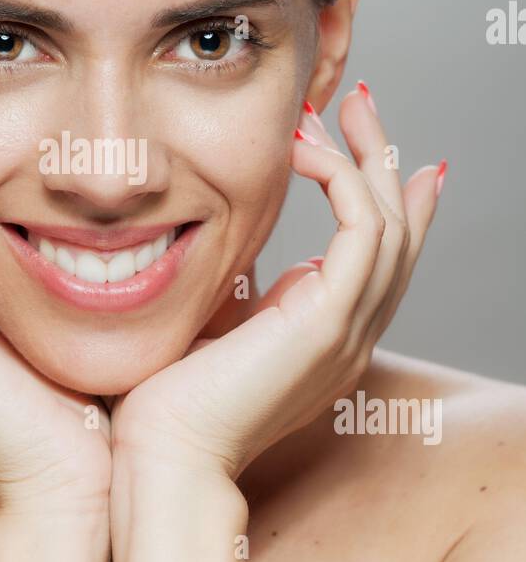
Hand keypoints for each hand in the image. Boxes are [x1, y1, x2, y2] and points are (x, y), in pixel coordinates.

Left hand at [110, 84, 446, 483]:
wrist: (163, 459)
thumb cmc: (168, 403)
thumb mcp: (213, 330)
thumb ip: (239, 294)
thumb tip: (236, 253)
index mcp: (327, 339)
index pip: (377, 256)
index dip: (382, 194)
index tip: (361, 142)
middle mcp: (350, 336)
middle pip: (399, 232)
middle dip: (382, 159)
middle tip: (360, 102)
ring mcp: (345, 332)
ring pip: (390, 223)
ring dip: (367, 156)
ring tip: (341, 105)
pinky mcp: (326, 323)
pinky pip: (361, 229)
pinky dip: (341, 178)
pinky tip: (302, 147)